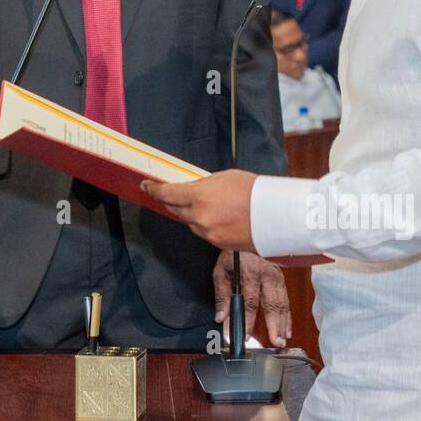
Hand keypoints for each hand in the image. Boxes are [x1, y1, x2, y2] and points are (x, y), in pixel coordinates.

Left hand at [140, 169, 257, 251]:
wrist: (274, 216)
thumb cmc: (253, 192)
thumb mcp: (224, 177)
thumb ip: (203, 184)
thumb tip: (191, 187)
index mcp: (199, 196)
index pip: (167, 193)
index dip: (153, 189)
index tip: (146, 186)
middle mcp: (199, 217)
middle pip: (175, 209)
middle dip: (173, 200)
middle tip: (174, 193)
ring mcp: (207, 232)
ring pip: (190, 222)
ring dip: (192, 213)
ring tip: (210, 204)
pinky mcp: (217, 243)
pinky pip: (203, 232)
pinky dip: (205, 224)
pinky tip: (219, 216)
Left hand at [213, 250, 290, 345]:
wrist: (248, 236)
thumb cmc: (233, 254)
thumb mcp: (221, 271)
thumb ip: (222, 295)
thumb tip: (221, 317)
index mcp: (250, 272)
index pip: (250, 301)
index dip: (248, 320)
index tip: (246, 334)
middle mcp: (267, 275)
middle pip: (272, 304)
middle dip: (274, 325)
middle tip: (275, 342)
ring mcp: (277, 277)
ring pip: (282, 304)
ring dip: (283, 324)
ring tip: (281, 341)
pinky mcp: (281, 280)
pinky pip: (286, 301)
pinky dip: (287, 317)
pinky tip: (287, 330)